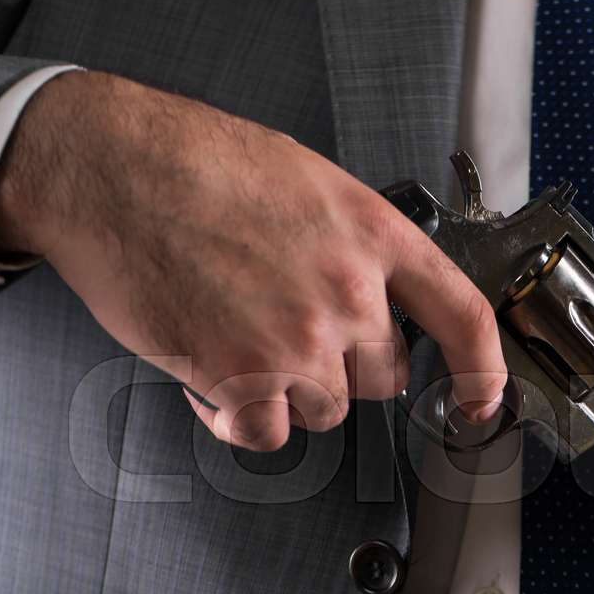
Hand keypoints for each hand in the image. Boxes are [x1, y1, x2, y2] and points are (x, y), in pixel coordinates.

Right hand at [0, 70, 505, 450]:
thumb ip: (355, 244)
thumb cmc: (197, 161)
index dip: (483, 373)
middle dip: (342, 366)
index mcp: (375, 236)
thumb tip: (373, 289)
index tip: (483, 404)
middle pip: (382, 378)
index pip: (462, 317)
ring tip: (237, 338)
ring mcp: (296, 339)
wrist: (109, 167)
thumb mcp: (309, 181)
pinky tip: (212, 380)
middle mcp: (348, 293)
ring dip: (286, 391)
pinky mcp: (238, 375)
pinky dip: (237, 418)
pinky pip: (265, 433)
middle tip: (286, 329)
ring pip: (324, 410)